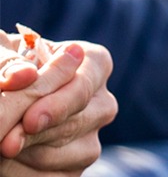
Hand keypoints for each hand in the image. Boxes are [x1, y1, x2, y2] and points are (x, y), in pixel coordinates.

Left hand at [0, 41, 113, 175]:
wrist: (4, 105)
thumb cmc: (7, 72)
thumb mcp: (2, 58)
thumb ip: (7, 64)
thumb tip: (24, 75)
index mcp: (93, 63)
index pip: (84, 84)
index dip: (58, 104)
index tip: (30, 121)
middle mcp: (101, 102)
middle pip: (76, 121)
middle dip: (36, 134)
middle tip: (6, 145)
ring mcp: (92, 136)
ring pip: (67, 153)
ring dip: (27, 153)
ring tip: (2, 145)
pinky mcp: (75, 166)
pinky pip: (56, 176)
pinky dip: (26, 172)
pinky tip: (7, 163)